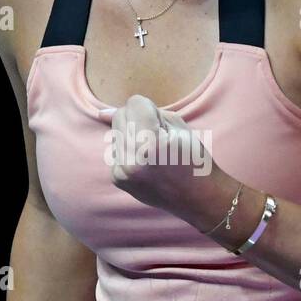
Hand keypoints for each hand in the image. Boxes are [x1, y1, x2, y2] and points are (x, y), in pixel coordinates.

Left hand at [102, 93, 222, 222]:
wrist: (198, 197)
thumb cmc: (193, 158)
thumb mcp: (178, 126)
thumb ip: (142, 112)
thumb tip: (102, 113)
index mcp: (151, 142)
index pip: (133, 103)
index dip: (149, 108)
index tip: (162, 123)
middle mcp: (132, 158)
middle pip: (120, 116)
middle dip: (136, 119)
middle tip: (157, 136)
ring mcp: (122, 171)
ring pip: (115, 133)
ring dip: (131, 136)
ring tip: (151, 152)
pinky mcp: (118, 180)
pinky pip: (115, 151)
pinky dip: (128, 151)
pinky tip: (145, 163)